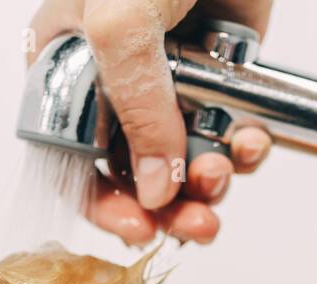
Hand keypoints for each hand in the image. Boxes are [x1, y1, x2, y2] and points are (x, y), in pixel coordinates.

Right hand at [28, 0, 274, 244]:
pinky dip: (245, 149)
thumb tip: (155, 185)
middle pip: (133, 173)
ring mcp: (171, 80)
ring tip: (222, 175)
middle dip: (166, 204)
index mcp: (66, 68)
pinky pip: (231, 133)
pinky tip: (250, 142)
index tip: (140, 226)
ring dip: (208, 183)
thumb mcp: (121, 24)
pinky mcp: (221, 75)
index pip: (72, 160)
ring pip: (186, 162)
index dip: (105, 202)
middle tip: (196, 222)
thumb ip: (135, 109)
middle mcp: (116, 82)